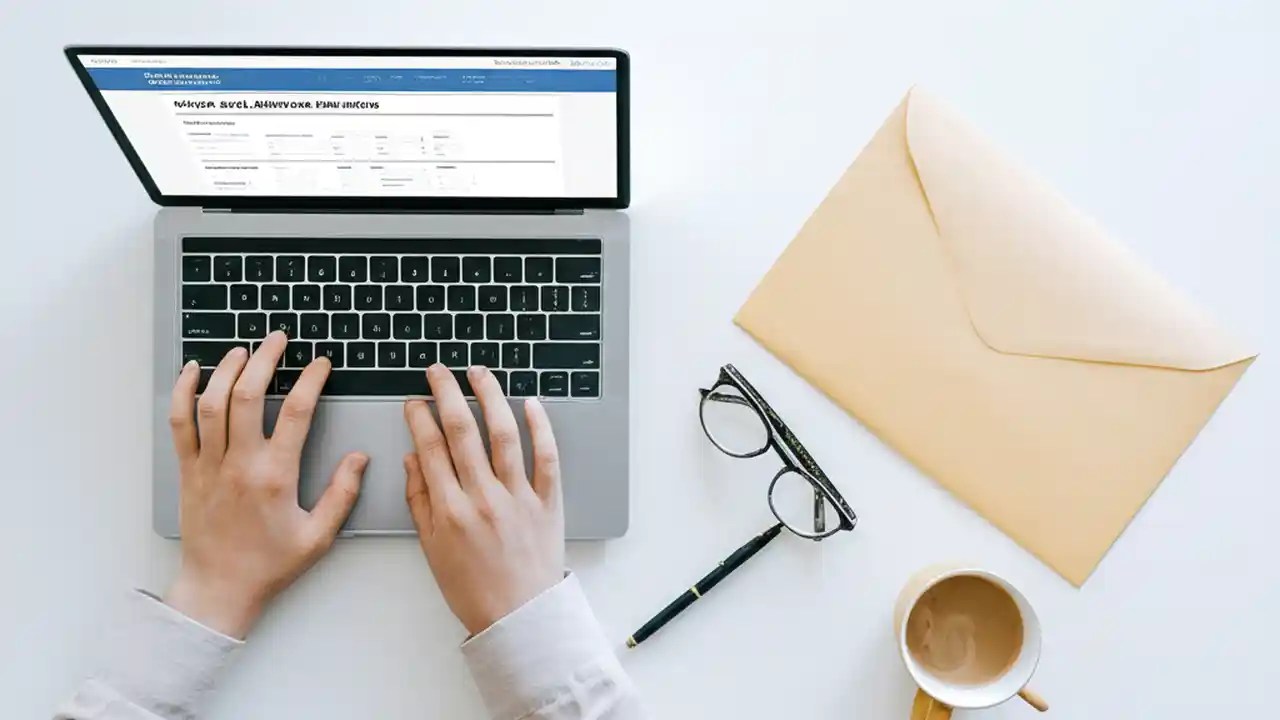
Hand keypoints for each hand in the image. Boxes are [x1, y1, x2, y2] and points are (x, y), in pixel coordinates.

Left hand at [165, 331, 367, 637]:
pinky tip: (193, 372)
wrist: (219, 589)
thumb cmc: (268, 566)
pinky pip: (180, 423)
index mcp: (276, 476)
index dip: (312, 380)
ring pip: (211, 403)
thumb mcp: (319, 535)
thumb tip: (359, 458)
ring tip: (243, 350)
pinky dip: (183, 392)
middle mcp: (240, 464)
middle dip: (264, 359)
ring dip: (227, 369)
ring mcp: (209, 465)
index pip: (296, 412)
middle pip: (247, 395)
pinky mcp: (188, 471)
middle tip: (278, 339)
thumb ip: (342, 493)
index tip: (321, 364)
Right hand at [404, 364, 563, 634]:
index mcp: (450, 510)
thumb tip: (413, 458)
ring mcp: (519, 497)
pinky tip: (530, 402)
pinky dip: (540, 427)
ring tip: (479, 372)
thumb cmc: (473, 587)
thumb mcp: (432, 547)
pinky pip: (547, 457)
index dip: (420, 417)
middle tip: (438, 371)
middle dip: (447, 393)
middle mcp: (483, 497)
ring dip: (490, 397)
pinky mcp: (548, 502)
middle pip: (463, 432)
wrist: (519, 617)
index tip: (414, 400)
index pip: (430, 448)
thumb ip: (420, 500)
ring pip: (504, 434)